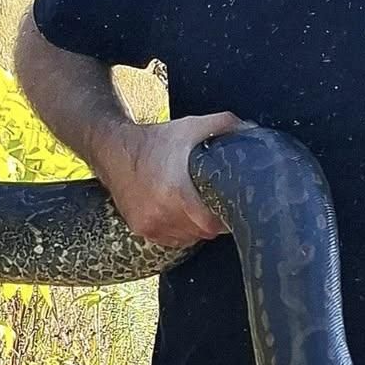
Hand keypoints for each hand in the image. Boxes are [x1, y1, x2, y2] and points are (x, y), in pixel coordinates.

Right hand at [93, 112, 245, 248]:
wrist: (113, 149)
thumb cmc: (154, 140)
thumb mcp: (190, 127)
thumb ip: (224, 125)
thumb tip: (251, 130)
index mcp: (176, 193)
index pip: (211, 224)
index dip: (223, 218)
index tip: (227, 207)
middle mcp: (161, 213)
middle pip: (201, 232)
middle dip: (210, 221)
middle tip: (212, 204)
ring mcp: (149, 224)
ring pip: (186, 238)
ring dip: (194, 228)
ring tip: (195, 208)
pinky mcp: (140, 229)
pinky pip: (170, 240)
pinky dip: (178, 231)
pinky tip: (178, 213)